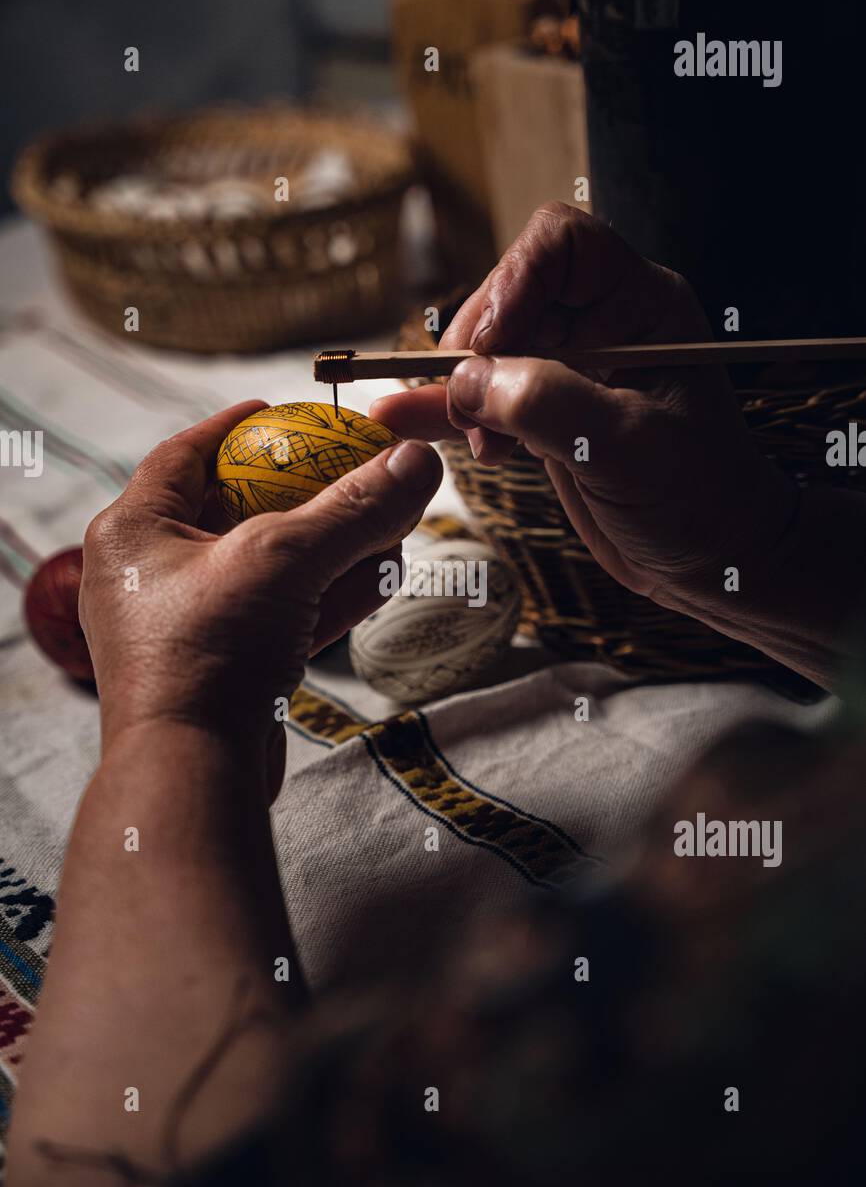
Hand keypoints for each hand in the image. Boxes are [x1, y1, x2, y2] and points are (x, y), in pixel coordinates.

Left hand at [80, 403, 440, 749]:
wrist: (193, 774)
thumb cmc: (210, 655)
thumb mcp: (286, 560)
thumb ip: (354, 509)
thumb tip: (418, 460)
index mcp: (133, 532)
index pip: (184, 454)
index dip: (233, 426)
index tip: (278, 412)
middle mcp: (150, 576)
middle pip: (235, 510)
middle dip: (304, 491)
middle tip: (349, 467)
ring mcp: (186, 627)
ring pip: (269, 569)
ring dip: (332, 547)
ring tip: (388, 521)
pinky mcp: (223, 670)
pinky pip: (281, 616)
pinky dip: (328, 595)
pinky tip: (383, 575)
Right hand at [371, 203, 796, 615]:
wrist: (712, 561)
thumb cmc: (698, 499)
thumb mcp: (627, 448)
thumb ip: (548, 403)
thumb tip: (468, 379)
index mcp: (642, 306)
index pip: (561, 246)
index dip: (512, 281)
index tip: (485, 345)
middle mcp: (604, 325)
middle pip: (511, 296)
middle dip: (478, 349)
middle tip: (470, 411)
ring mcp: (572, 369)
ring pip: (490, 349)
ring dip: (460, 387)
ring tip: (459, 433)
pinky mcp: (547, 414)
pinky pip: (485, 398)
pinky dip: (447, 411)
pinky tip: (404, 420)